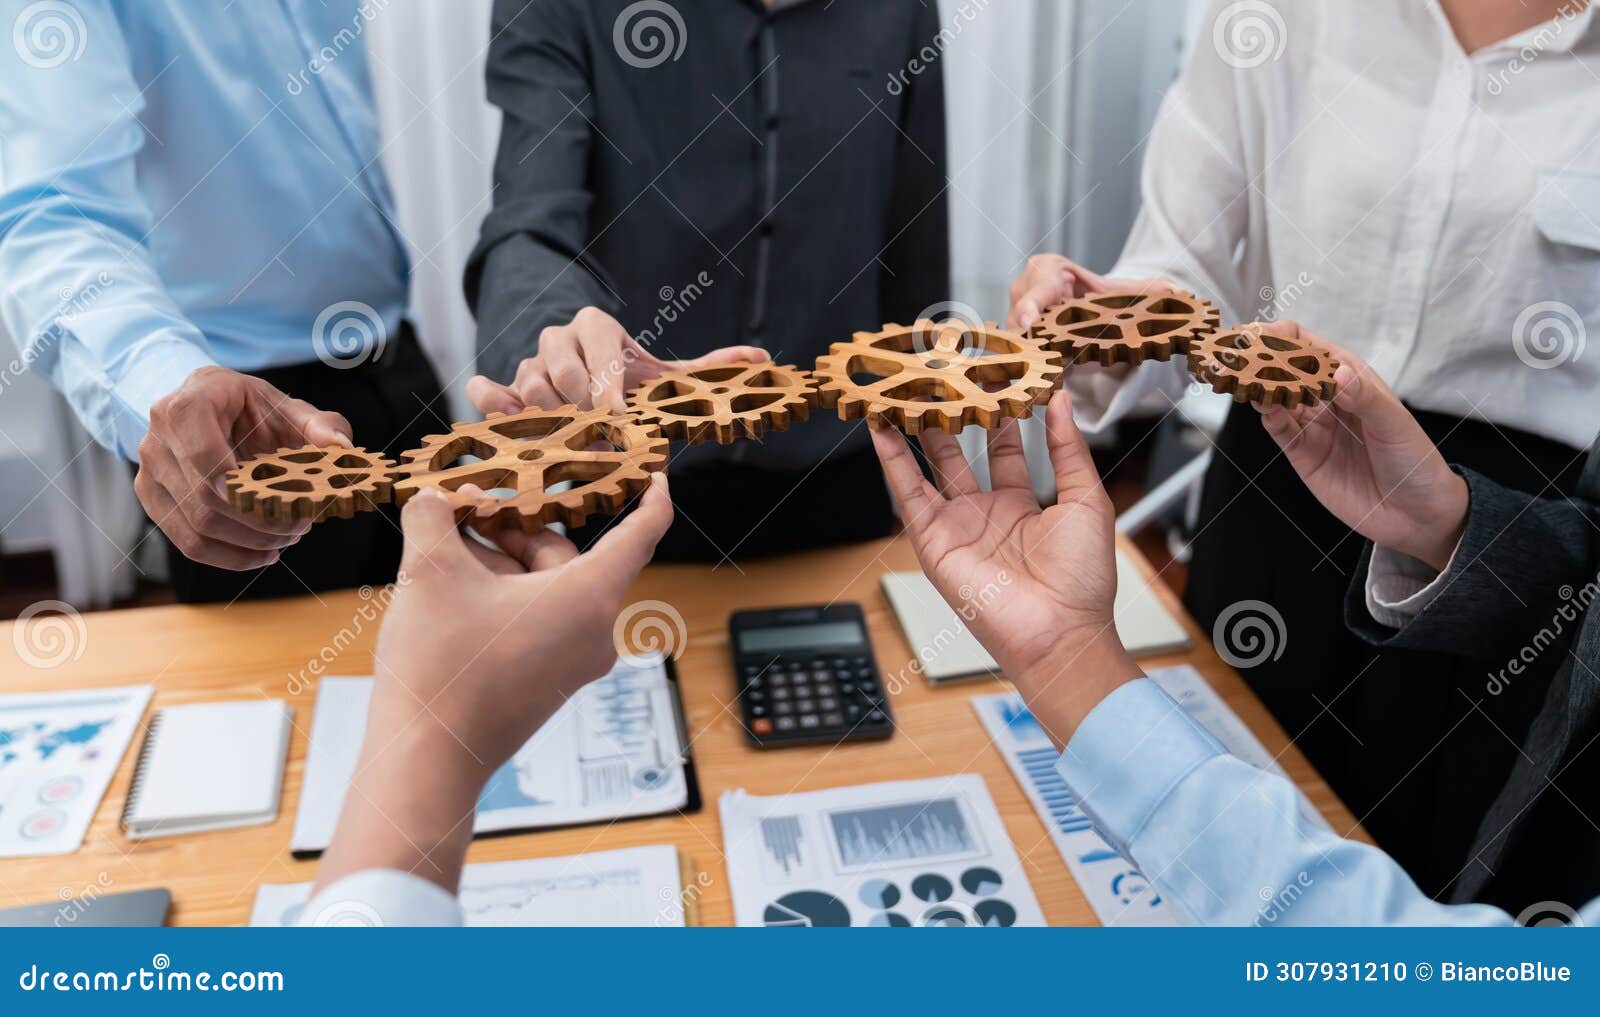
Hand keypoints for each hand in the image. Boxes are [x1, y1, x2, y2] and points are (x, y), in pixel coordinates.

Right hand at [134, 366, 351, 569]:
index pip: (206, 458)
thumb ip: (319, 425)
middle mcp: (158, 439)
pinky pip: (188, 542)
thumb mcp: (285, 407)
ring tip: (288, 537)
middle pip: (205, 500)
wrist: (208, 407)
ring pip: (196, 528)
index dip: (243, 490)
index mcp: (187, 406)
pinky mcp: (152, 499)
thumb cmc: (250, 408)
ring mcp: (148, 471)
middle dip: (260, 523)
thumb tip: (341, 448)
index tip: (286, 505)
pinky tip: (263, 554)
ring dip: (249, 543)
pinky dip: (230, 557)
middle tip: (301, 526)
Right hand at [312, 476, 673, 898]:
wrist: (427, 761)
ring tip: (446, 545)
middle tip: (468, 508)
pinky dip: (503, 596)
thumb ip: (434, 520)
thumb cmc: (441, 669)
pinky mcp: (547, 685)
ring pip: (545, 589)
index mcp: (588, 598)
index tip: (654, 471)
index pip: (641, 533)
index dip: (650, 496)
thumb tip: (431, 500)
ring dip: (501, 561)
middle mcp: (593, 632)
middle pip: (567, 556)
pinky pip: (537, 622)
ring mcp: (572, 664)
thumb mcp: (430, 574)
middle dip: (517, 527)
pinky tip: (453, 586)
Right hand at [466, 306, 769, 414]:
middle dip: (583, 412)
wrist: (583, 371)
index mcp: (597, 325)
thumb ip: (705, 369)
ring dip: (553, 421)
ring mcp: (527, 359)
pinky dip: (495, 406)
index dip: (609, 391)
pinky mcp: (504, 382)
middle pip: (563, 376)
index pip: (600, 356)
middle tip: (599, 441)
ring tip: (572, 442)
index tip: (619, 421)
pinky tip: (511, 425)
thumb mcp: (662, 374)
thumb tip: (762, 359)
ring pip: (532, 389)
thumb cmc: (628, 379)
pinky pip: (489, 390)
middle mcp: (558, 337)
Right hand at [870, 392, 1143, 745]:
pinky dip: (893, 461)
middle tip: (940, 378)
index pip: (1004, 447)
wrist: (1060, 630)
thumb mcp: (1087, 499)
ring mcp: (957, 526)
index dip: (998, 413)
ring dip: (914, 431)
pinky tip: (882, 429)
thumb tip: (1061, 401)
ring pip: (928, 467)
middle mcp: (986, 512)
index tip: (992, 377)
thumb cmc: (1082, 579)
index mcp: (1025, 505)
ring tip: (902, 392)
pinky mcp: (933, 541)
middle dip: (949, 416)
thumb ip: (1069, 449)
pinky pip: (909, 495)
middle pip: (959, 452)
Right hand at [1007, 256, 1177, 388]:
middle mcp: (1026, 291)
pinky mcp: (1016, 339)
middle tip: (1038, 360)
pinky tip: (1034, 384)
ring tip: (1038, 376)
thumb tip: (1177, 291)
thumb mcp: (1123, 294)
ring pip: (1014, 339)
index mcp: (1049, 270)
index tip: (1030, 322)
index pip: (1037, 286)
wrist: (1090, 310)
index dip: (1030, 305)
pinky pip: (1014, 353)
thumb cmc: (1100, 297)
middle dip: (1027, 340)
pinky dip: (1025, 368)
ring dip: (1025, 358)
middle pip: (1018, 316)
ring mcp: (1016, 316)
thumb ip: (1148, 291)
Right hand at [1258, 325, 1467, 571]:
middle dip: (1259, 359)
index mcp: (1351, 378)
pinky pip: (1278, 428)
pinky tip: (1260, 404)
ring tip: (1240, 377)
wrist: (1416, 515)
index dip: (1282, 337)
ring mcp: (1312, 425)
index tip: (1262, 336)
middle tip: (1237, 354)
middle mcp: (1326, 398)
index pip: (1308, 346)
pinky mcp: (1302, 453)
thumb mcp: (1396, 425)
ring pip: (1275, 396)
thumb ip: (1366, 398)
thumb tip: (1337, 374)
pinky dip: (1266, 414)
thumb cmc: (1415, 460)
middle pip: (1284, 369)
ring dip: (1258, 385)